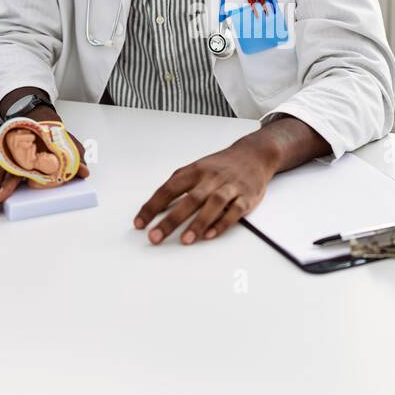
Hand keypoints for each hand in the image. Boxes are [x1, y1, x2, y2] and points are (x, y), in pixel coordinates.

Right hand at [0, 119, 87, 216]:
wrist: (39, 120)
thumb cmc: (54, 137)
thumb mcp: (70, 146)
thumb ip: (77, 160)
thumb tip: (85, 172)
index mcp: (29, 153)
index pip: (15, 171)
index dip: (7, 185)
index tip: (0, 197)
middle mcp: (13, 156)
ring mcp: (3, 157)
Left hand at [134, 142, 276, 244]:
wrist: (253, 155)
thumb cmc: (220, 166)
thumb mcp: (196, 168)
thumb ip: (177, 185)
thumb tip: (154, 206)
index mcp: (195, 170)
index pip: (168, 189)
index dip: (152, 206)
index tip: (140, 223)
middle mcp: (211, 178)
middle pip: (190, 199)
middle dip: (170, 220)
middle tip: (155, 237)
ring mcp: (230, 187)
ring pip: (213, 204)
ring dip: (198, 223)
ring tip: (185, 240)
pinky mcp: (247, 197)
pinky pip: (235, 211)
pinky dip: (222, 223)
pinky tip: (210, 235)